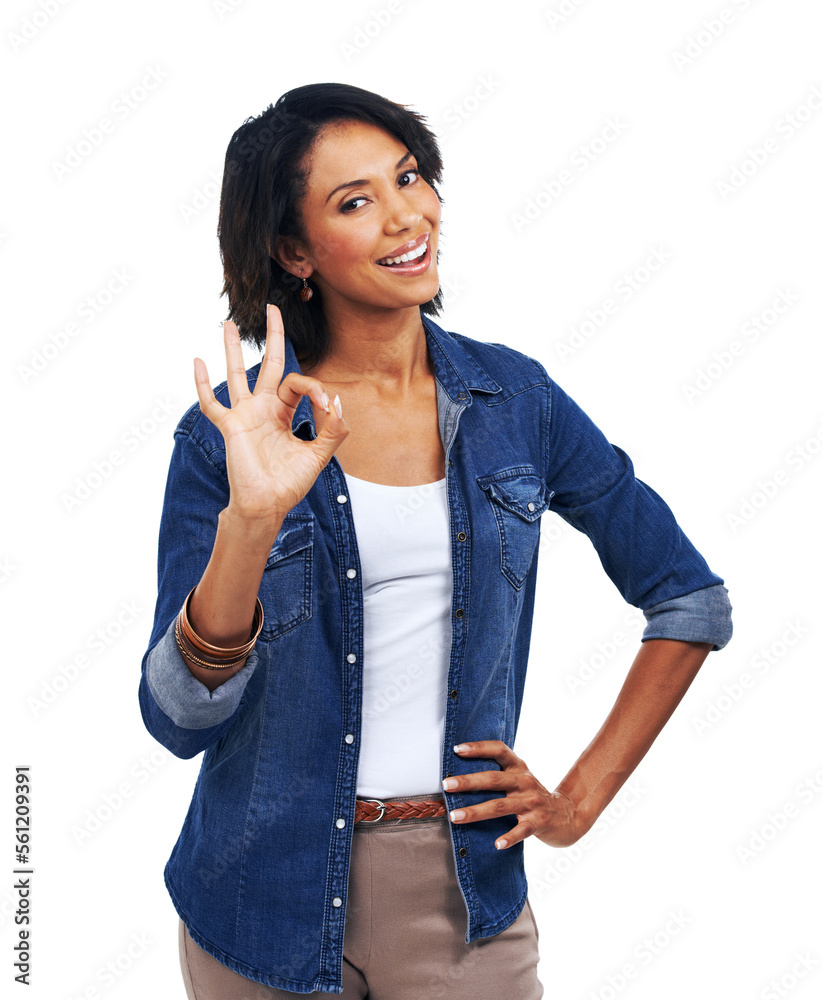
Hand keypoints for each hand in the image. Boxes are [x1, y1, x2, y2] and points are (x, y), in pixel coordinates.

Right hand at [194, 304, 348, 524]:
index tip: (325, 405)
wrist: (267, 505)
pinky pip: (212, 403)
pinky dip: (203, 384)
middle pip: (269, 364)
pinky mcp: (230, 427)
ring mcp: (244, 415)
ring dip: (233, 348)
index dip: (315, 388)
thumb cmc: (289, 483)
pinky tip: (197, 361)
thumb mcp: (319, 455)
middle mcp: (263, 408)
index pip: (299, 384)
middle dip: (272, 336)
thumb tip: (335, 400)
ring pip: (237, 374)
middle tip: (272, 308)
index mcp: (285, 413)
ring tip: (228, 323)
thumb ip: (333, 429)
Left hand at [442, 741, 582, 849]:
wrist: (566, 815)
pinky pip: (521, 830)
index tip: (458, 749)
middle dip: (468, 781)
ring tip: (455, 817)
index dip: (479, 747)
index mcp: (518, 768)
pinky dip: (509, 837)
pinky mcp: (538, 822)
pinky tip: (496, 845)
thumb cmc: (532, 795)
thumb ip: (498, 773)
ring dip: (476, 812)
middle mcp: (524, 781)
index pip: (499, 750)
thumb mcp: (519, 778)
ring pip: (500, 806)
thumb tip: (460, 773)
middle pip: (493, 779)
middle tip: (446, 785)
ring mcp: (531, 802)